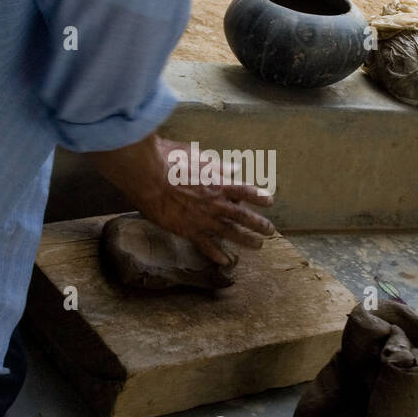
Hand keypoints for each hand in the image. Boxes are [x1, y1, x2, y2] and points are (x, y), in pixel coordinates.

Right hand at [86, 133, 274, 265]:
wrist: (146, 176)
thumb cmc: (168, 160)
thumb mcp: (196, 156)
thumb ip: (217, 165)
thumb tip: (234, 167)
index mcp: (217, 182)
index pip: (245, 191)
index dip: (259, 197)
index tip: (269, 201)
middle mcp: (214, 203)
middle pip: (243, 216)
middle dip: (259, 224)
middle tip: (270, 231)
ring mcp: (202, 218)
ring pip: (230, 233)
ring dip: (246, 240)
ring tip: (258, 246)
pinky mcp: (188, 230)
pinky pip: (206, 245)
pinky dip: (217, 254)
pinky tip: (226, 261)